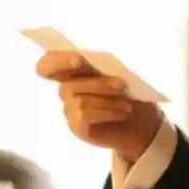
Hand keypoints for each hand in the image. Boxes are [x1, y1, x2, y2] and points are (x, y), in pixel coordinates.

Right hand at [35, 51, 163, 159]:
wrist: (141, 124)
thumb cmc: (127, 94)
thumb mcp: (116, 75)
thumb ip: (101, 66)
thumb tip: (95, 62)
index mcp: (72, 71)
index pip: (46, 64)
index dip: (57, 61)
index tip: (79, 61)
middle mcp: (65, 90)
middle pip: (69, 85)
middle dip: (99, 84)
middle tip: (123, 85)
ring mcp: (69, 110)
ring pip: (80, 101)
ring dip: (108, 101)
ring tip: (127, 105)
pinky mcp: (77, 127)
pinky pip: (85, 115)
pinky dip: (107, 112)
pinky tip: (122, 113)